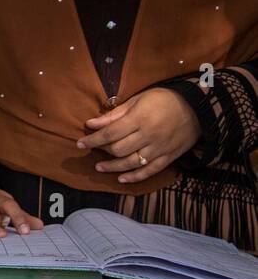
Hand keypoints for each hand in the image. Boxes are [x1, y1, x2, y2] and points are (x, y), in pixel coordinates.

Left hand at [77, 88, 201, 184]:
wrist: (199, 107)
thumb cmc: (164, 99)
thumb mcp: (138, 100)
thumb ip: (114, 115)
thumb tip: (91, 124)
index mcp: (139, 119)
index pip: (109, 134)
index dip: (92, 140)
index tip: (80, 143)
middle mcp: (149, 136)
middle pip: (118, 150)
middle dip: (102, 151)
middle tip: (93, 150)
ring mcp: (160, 148)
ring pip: (132, 163)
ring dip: (113, 167)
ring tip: (100, 167)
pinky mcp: (169, 157)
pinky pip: (150, 171)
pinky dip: (135, 177)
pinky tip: (122, 179)